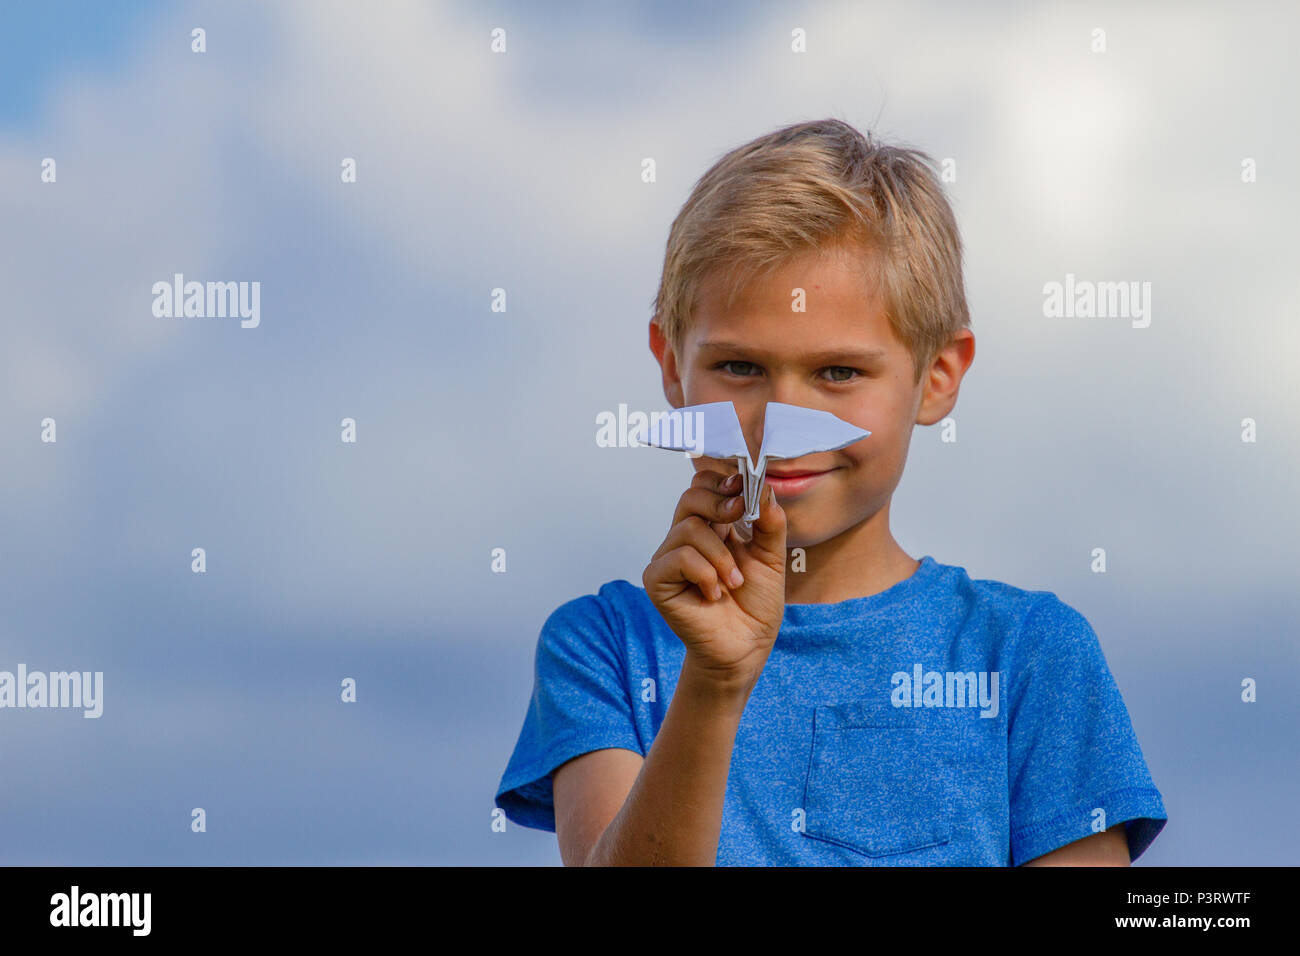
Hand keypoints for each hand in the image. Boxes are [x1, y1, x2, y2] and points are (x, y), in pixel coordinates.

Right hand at [642, 469, 787, 692]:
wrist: (746, 648)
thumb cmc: (755, 606)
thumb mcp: (772, 557)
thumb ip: (770, 522)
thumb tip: (764, 488)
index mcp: (712, 528)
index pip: (703, 487)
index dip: (721, 481)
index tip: (743, 489)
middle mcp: (686, 539)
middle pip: (690, 497)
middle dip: (719, 504)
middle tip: (739, 518)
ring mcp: (668, 559)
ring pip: (689, 529)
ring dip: (720, 557)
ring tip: (732, 582)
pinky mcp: (657, 580)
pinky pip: (679, 558)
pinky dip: (705, 574)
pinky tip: (713, 594)